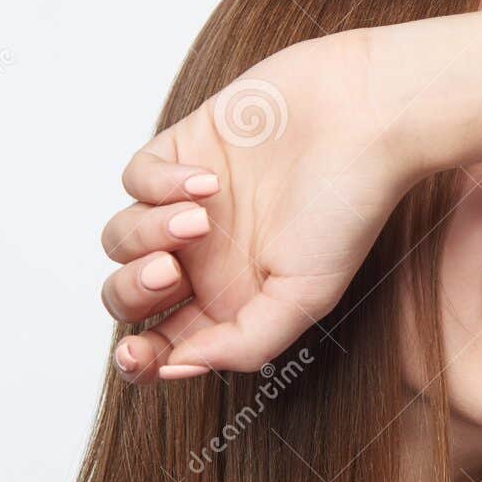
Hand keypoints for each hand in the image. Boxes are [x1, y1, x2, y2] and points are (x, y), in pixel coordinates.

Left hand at [101, 27, 424, 381]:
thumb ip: (244, 342)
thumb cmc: (346, 207)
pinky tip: (207, 180)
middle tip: (172, 271)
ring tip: (200, 218)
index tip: (139, 354)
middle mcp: (208, 257)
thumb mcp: (306, 296)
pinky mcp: (181, 152)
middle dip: (134, 291)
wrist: (360, 119)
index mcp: (235, 299)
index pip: (166, 342)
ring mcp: (189, 206)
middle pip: (129, 295)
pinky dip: (158, 185)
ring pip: (121, 239)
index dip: (139, 358)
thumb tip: (181, 362)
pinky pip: (135, 179)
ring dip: (147, 235)